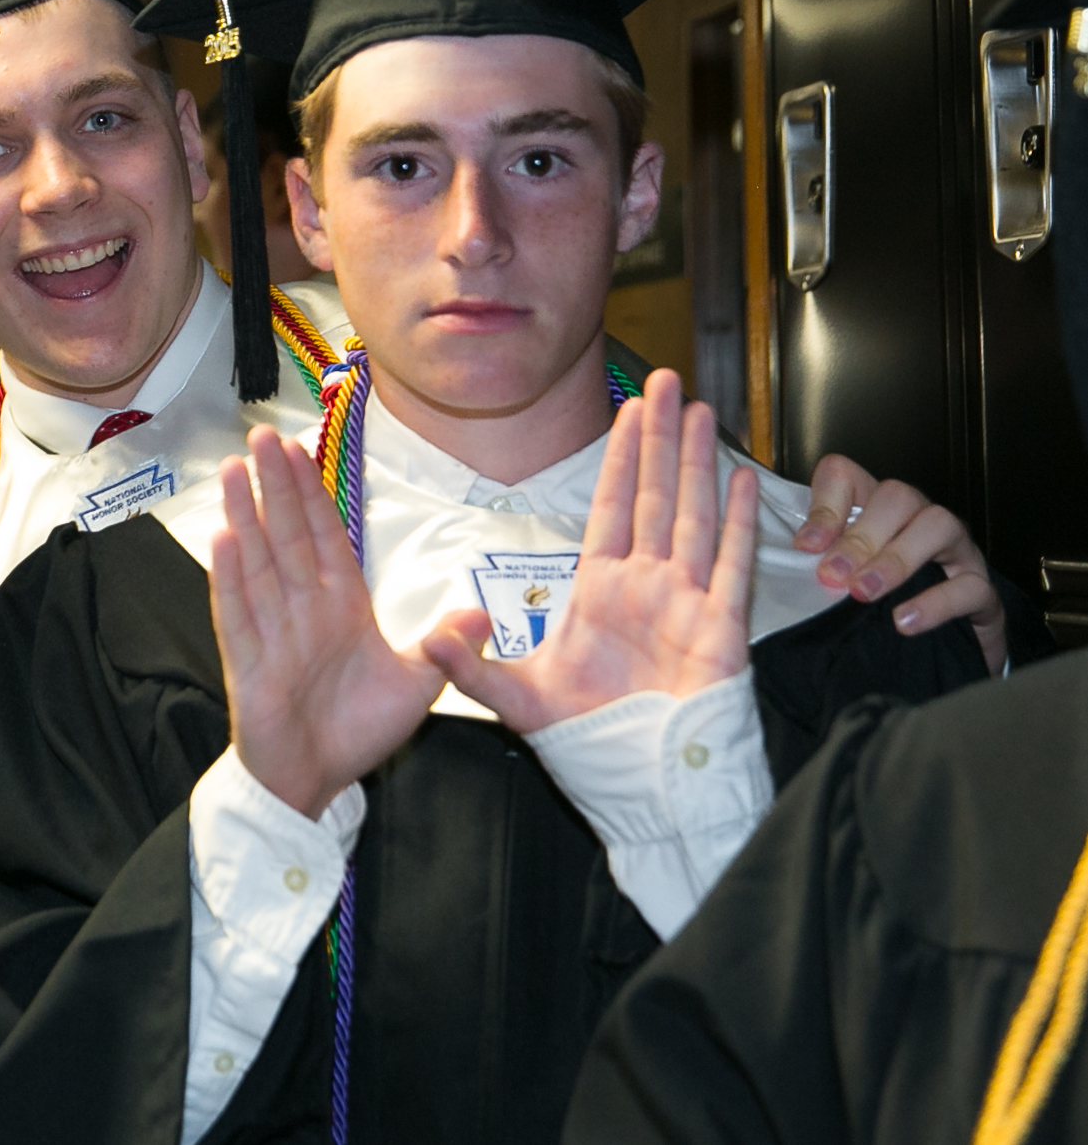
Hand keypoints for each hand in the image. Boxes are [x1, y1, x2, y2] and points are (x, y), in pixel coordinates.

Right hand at [209, 425, 446, 821]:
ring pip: (257, 562)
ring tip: (235, 469)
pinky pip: (238, 614)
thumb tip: (478, 611)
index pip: (325, 535)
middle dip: (277, 484)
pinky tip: (223, 540)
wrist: (317, 782)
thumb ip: (443, 645)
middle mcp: (302, 609)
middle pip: (287, 534)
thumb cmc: (356, 730)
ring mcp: (272, 633)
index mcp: (340, 605)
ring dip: (245, 515)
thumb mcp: (416, 685)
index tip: (303, 446)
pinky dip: (230, 579)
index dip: (313, 491)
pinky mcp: (249, 664)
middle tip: (263, 433)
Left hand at [423, 370, 759, 733]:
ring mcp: (685, 604)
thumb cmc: (590, 747)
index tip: (628, 409)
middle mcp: (646, 587)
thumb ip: (473, 666)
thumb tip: (429, 634)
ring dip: (698, 464)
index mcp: (600, 592)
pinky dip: (738, 523)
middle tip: (670, 382)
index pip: (610, 507)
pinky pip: (731, 566)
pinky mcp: (719, 630)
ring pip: (692, 515)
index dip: (620, 456)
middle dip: (661, 438)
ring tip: (704, 412)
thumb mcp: (517, 701)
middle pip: (653, 495)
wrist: (644, 792)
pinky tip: (744, 480)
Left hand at [794, 453, 1006, 673]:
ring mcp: (957, 551)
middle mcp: (918, 519)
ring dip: (896, 558)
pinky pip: (969, 585)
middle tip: (832, 574)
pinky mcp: (982, 590)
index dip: (824, 503)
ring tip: (863, 592)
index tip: (805, 546)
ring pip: (939, 524)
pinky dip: (935, 603)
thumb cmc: (886, 606)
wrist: (948, 650)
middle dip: (859, 536)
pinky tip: (903, 620)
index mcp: (876, 511)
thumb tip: (787, 562)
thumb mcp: (847, 580)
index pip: (846, 476)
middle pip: (896, 496)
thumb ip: (821, 564)